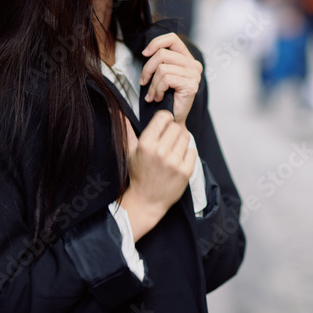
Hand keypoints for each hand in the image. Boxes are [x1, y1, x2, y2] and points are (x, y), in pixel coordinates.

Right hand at [119, 110, 195, 241]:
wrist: (146, 201)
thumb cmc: (139, 175)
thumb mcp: (130, 152)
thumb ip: (128, 130)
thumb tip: (119, 111)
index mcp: (146, 144)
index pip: (164, 117)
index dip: (166, 119)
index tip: (164, 125)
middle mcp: (160, 152)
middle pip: (177, 126)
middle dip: (173, 132)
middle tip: (168, 142)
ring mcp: (174, 162)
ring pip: (186, 137)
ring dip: (181, 143)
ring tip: (172, 152)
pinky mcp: (186, 171)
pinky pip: (193, 151)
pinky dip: (187, 155)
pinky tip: (178, 161)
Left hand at [139, 32, 202, 126]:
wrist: (173, 119)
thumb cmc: (166, 98)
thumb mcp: (163, 74)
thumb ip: (160, 61)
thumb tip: (146, 51)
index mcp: (187, 58)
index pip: (172, 38)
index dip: (156, 42)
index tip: (145, 53)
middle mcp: (194, 65)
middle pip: (163, 54)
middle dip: (147, 69)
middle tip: (143, 82)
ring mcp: (194, 75)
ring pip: (162, 68)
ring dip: (152, 84)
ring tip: (152, 94)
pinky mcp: (190, 85)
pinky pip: (166, 79)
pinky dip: (157, 90)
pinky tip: (158, 98)